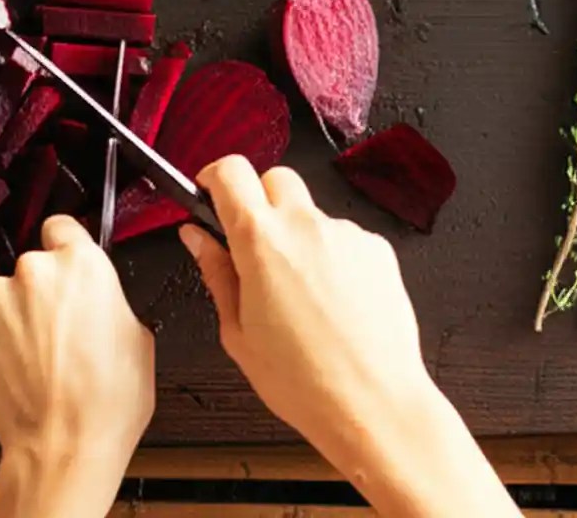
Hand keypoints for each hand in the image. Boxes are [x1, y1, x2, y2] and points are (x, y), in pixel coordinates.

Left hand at [0, 215, 153, 517]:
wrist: (63, 445)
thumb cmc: (107, 402)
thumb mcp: (138, 339)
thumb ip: (111, 301)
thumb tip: (98, 300)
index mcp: (83, 264)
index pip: (61, 226)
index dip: (65, 247)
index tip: (65, 261)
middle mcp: (35, 270)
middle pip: (35, 266)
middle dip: (45, 292)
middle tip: (62, 330)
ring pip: (8, 295)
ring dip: (19, 316)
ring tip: (39, 358)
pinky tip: (16, 366)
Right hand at [181, 157, 519, 517]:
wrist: (374, 403)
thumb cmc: (304, 381)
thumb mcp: (238, 333)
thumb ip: (216, 273)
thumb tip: (197, 238)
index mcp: (261, 242)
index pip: (231, 172)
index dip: (215, 177)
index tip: (210, 193)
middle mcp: (306, 227)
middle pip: (275, 179)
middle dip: (259, 201)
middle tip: (253, 247)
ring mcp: (347, 235)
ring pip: (312, 213)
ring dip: (299, 237)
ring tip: (300, 297)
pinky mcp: (379, 250)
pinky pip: (344, 238)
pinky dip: (333, 258)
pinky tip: (333, 304)